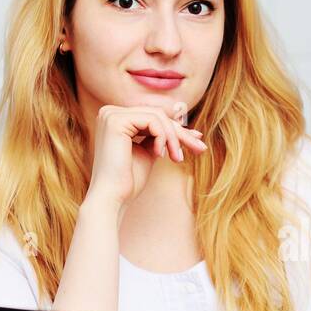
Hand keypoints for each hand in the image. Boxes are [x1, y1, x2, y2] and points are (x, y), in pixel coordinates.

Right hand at [87, 102, 207, 208]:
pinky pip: (152, 120)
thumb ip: (158, 137)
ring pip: (157, 116)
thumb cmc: (129, 181)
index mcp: (116, 119)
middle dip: (180, 133)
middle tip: (200, 149)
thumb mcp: (148, 152)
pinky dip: (163, 137)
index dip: (176, 129)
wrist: (113, 198)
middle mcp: (110, 112)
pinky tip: (160, 155)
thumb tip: (180, 124)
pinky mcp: (115, 120)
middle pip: (157, 114)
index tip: (197, 141)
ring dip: (173, 138)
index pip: (153, 117)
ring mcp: (111, 114)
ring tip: (178, 158)